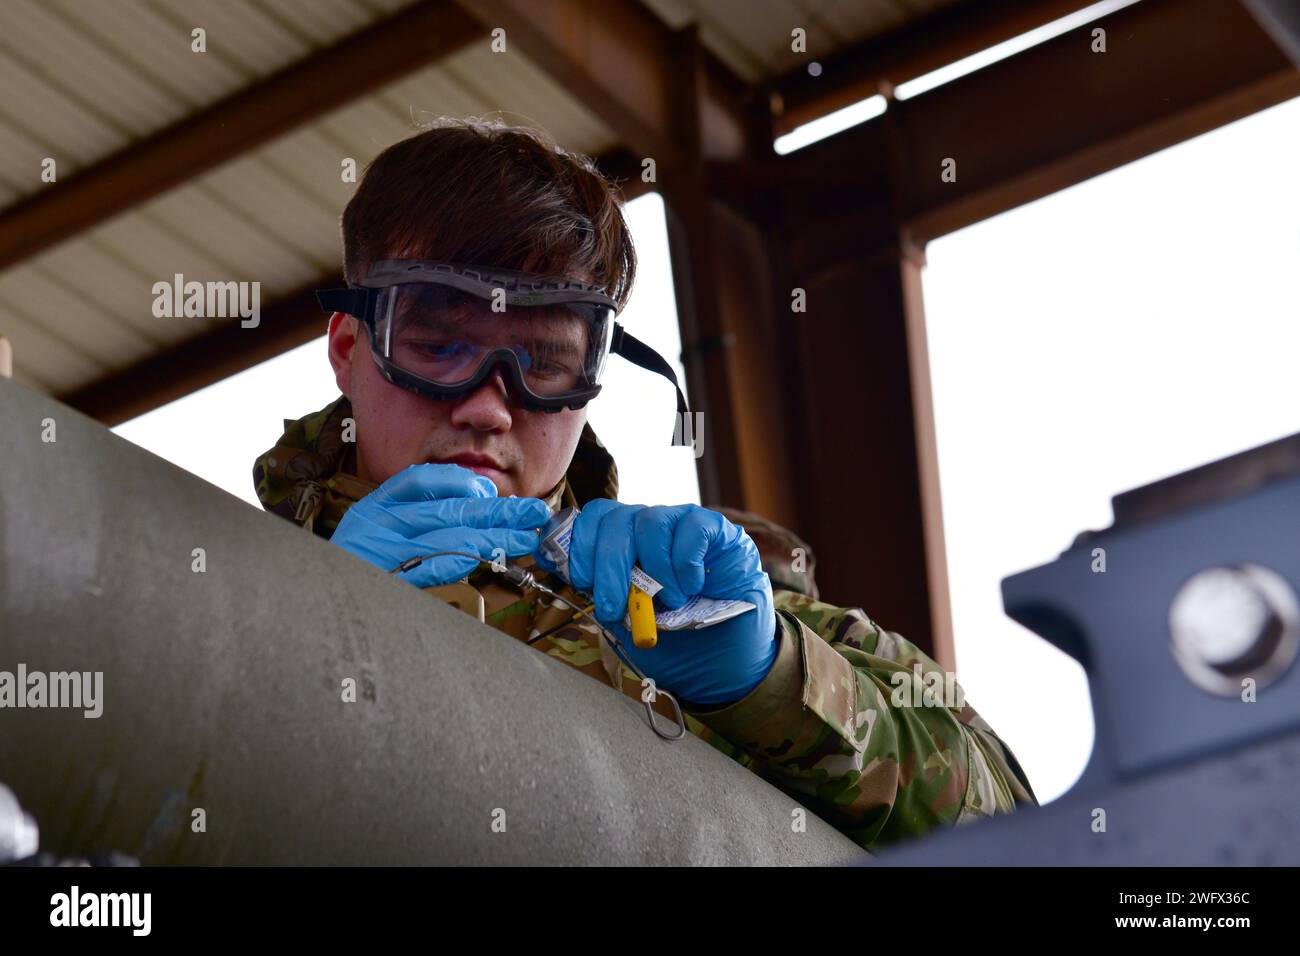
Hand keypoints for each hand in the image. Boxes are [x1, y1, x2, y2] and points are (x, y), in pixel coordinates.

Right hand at [330, 463, 549, 587]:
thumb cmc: (349, 578)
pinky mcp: (387, 584)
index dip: (460, 483)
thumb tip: (474, 503)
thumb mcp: (374, 539)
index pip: (419, 480)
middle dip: (497, 511)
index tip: (491, 494)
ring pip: (447, 535)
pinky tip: (491, 558)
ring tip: (525, 538)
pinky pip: (432, 567)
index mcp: (372, 509)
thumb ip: (414, 520)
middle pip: (446, 508)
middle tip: (534, 513)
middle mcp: (376, 524)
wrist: (308, 612)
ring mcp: (380, 554)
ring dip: (493, 536)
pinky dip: (464, 560)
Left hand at [538, 501, 776, 706]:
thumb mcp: (629, 621)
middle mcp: (650, 526)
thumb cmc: (674, 637)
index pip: (596, 517)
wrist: (725, 657)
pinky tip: (692, 586)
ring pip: (651, 521)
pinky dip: (685, 562)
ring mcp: (683, 523)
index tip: (582, 580)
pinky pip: (692, 528)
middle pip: (616, 519)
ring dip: (653, 569)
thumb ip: (607, 596)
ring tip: (669, 601)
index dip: (581, 543)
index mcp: (625, 543)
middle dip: (608, 566)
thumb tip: (577, 577)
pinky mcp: (717, 529)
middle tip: (616, 607)